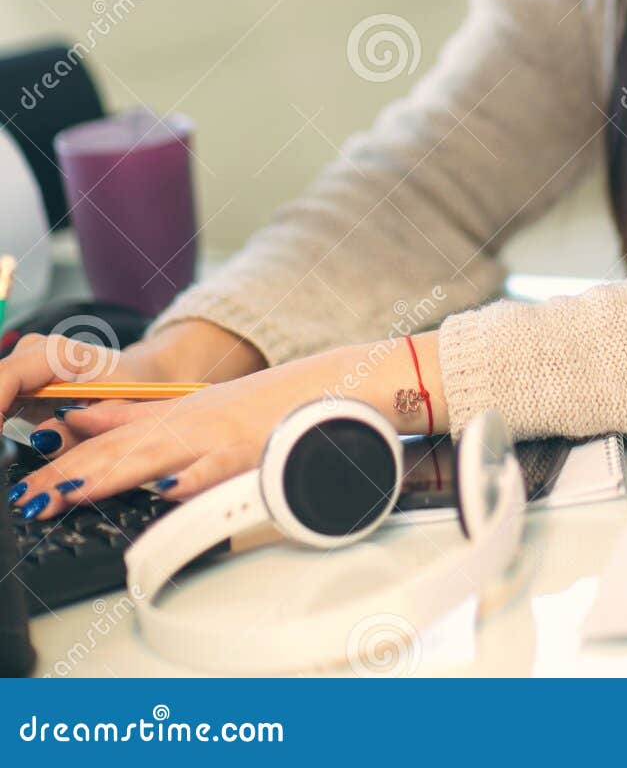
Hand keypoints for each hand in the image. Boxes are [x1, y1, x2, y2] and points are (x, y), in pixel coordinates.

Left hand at [8, 333, 445, 521]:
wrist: (344, 381)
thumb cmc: (277, 402)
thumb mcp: (203, 407)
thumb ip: (143, 416)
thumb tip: (84, 421)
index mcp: (181, 415)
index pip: (109, 434)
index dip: (65, 456)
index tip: (28, 477)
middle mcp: (195, 421)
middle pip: (121, 449)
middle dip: (72, 474)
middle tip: (32, 496)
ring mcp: (224, 435)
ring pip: (156, 455)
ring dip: (111, 476)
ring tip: (70, 493)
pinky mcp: (258, 450)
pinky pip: (220, 467)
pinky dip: (190, 479)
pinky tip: (165, 490)